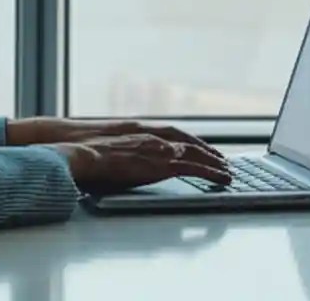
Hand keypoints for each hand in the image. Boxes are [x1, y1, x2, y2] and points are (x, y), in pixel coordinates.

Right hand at [54, 134, 232, 194]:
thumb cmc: (87, 154)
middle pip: (188, 142)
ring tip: (227, 171)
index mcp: (142, 132)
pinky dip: (211, 172)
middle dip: (207, 151)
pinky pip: (194, 169)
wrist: (82, 153)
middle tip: (220, 159)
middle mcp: (155, 138)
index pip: (173, 134)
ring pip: (196, 154)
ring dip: (214, 162)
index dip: (189, 141)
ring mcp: (160, 150)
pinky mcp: (163, 165)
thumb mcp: (109, 148)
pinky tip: (221, 177)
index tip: (200, 147)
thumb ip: (123, 151)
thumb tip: (123, 161)